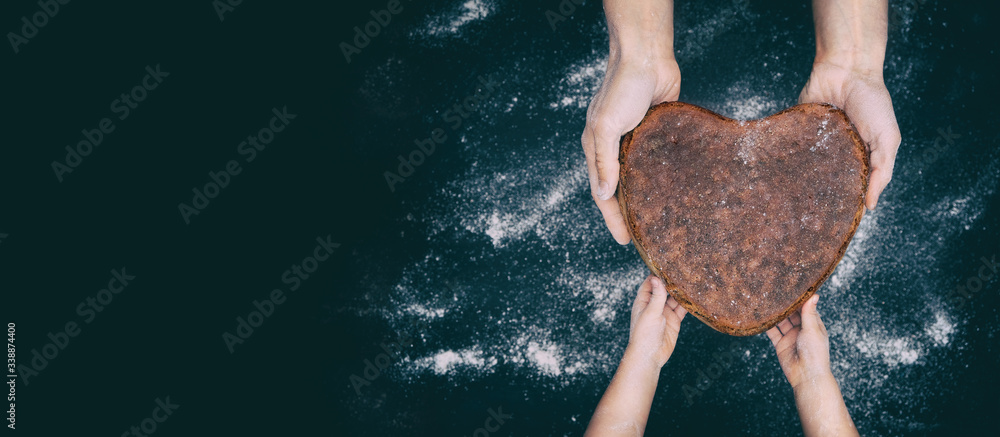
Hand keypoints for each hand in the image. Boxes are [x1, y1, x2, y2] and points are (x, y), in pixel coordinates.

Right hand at [583, 54, 679, 243]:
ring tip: (656, 221)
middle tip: (640, 239)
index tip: (624, 241)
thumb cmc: (623, 88)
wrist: (647, 57)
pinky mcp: (655, 132)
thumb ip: (605, 160)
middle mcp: (613, 147)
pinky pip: (656, 162)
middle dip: (626, 214)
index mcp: (596, 148)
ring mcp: (634, 141)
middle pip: (618, 189)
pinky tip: (671, 190)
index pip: (602, 192)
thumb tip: (603, 193)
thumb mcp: (607, 125)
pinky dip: (661, 177)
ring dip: (643, 198)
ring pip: (637, 177)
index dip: (612, 218)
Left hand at [626, 275, 686, 368]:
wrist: (650, 356)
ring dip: (682, 292)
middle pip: (664, 289)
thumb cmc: (644, 335)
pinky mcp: (674, 321)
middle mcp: (654, 306)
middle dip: (672, 281)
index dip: (657, 274)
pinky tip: (695, 296)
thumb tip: (656, 278)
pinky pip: (682, 310)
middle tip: (683, 269)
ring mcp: (664, 313)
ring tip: (692, 280)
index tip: (666, 263)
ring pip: (675, 299)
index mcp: (643, 301)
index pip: (650, 283)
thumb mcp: (651, 312)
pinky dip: (688, 304)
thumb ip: (657, 296)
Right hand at [766, 294, 829, 388]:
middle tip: (774, 291)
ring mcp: (791, 337)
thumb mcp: (812, 329)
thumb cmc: (815, 352)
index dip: (798, 298)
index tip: (790, 286)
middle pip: (791, 314)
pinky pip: (772, 332)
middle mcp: (802, 330)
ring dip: (774, 314)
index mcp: (813, 325)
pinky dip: (766, 325)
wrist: (806, 375)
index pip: (805, 308)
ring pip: (781, 322)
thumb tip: (815, 294)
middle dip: (784, 304)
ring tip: (765, 301)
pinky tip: (760, 316)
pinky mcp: (781, 344)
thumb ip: (809, 312)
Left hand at [799, 60, 900, 209]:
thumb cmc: (872, 102)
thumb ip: (882, 170)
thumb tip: (871, 205)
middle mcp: (838, 152)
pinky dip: (786, 160)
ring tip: (792, 200)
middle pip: (826, 180)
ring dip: (800, 181)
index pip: (852, 186)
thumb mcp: (887, 139)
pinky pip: (790, 149)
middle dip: (819, 195)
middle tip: (809, 215)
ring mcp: (816, 142)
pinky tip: (780, 176)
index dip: (846, 202)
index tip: (837, 221)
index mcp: (861, 156)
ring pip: (806, 169)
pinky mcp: (798, 131)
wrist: (846, 69)